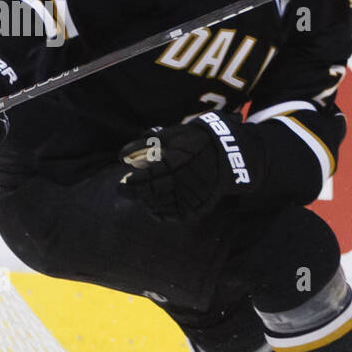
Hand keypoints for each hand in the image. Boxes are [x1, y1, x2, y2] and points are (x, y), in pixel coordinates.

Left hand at [119, 114, 260, 220]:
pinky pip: (174, 216)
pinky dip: (162, 213)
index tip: (123, 182)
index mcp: (175, 164)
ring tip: (145, 195)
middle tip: (129, 189)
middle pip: (150, 195)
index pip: (145, 180)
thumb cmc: (196, 140)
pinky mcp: (198, 207)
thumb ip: (145, 145)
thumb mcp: (171, 135)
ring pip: (160, 208)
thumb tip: (120, 157)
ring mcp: (192, 197)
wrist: (230, 152)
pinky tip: (156, 206)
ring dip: (148, 202)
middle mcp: (183, 182)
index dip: (131, 184)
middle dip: (137, 193)